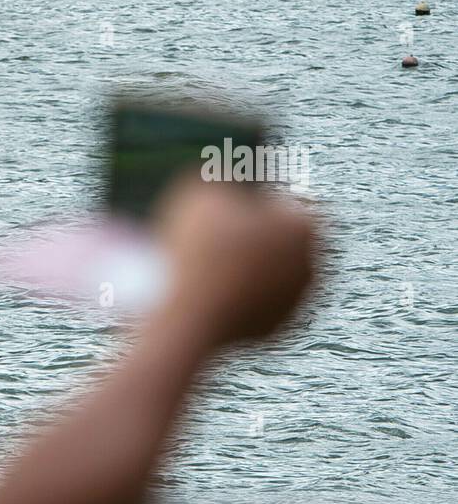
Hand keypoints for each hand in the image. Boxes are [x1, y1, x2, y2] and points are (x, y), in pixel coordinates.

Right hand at [157, 180, 316, 347]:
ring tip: (210, 266)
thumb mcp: (202, 194)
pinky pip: (259, 304)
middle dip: (258, 237)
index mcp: (304, 224)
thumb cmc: (200, 251)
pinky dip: (242, 299)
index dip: (255, 202)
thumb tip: (228, 174)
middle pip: (282, 240)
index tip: (228, 207)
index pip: (285, 201)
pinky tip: (212, 294)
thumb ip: (223, 178)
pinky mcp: (278, 330)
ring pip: (273, 274)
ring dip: (250, 268)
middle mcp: (312, 262)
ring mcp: (297, 300)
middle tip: (218, 237)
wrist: (191, 319)